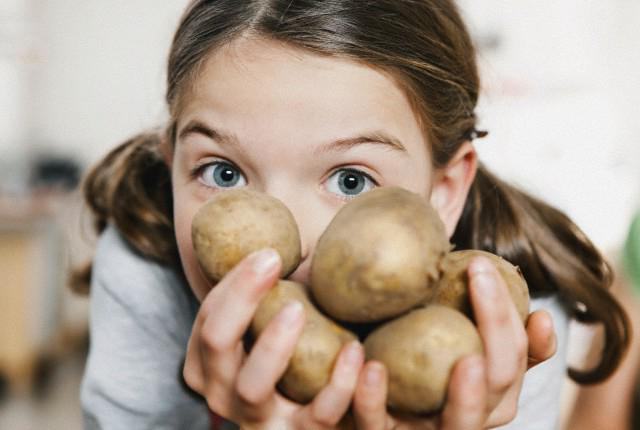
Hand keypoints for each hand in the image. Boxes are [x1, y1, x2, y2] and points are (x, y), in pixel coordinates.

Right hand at [183, 249, 366, 428]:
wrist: (302, 426)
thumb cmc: (287, 367)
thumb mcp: (262, 335)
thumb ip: (262, 300)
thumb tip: (278, 238)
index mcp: (207, 366)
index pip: (208, 317)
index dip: (234, 282)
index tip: (269, 252)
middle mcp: (223, 395)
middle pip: (217, 341)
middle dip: (241, 296)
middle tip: (272, 261)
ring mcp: (257, 422)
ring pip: (252, 384)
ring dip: (273, 343)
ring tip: (297, 308)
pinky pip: (317, 416)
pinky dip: (338, 385)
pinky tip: (356, 352)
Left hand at [351, 256, 556, 428]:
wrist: (367, 404)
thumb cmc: (419, 364)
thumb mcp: (461, 344)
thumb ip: (493, 331)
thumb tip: (535, 309)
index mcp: (494, 394)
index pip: (514, 353)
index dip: (505, 310)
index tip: (481, 263)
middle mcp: (471, 416)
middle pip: (497, 380)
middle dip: (496, 327)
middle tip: (479, 275)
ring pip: (459, 424)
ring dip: (466, 395)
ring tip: (468, 360)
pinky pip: (376, 422)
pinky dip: (372, 396)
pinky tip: (368, 362)